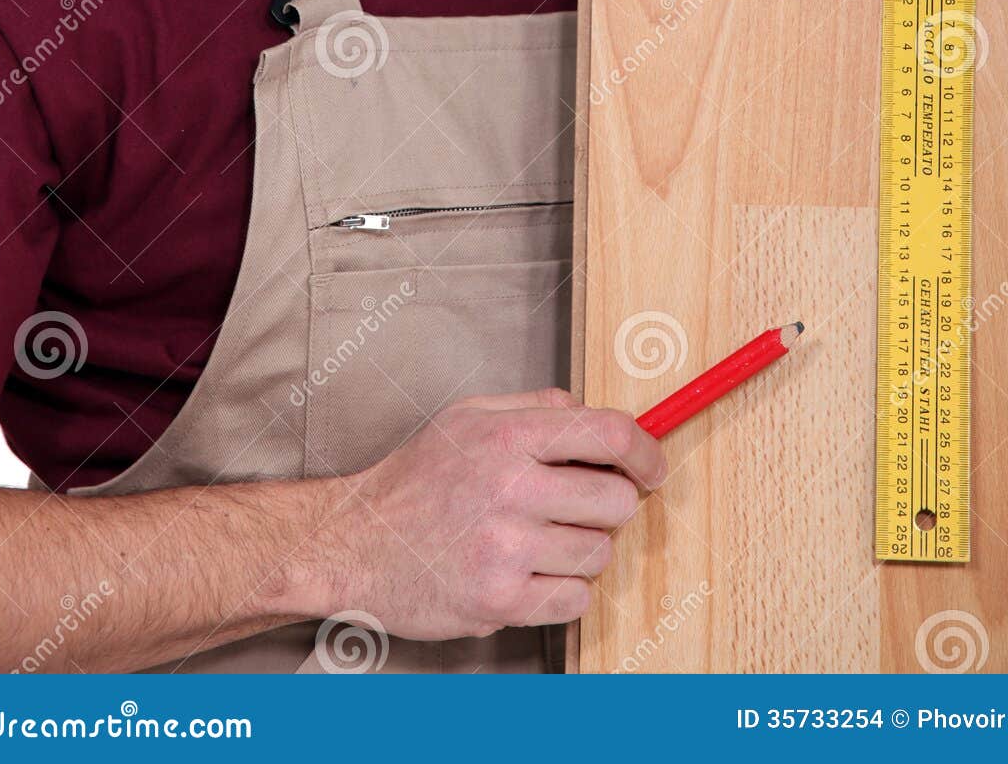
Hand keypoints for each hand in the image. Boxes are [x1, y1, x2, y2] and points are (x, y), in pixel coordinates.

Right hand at [300, 387, 664, 640]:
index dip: (646, 452)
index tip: (652, 468)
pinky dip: (562, 592)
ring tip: (539, 542)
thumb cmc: (414, 480)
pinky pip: (574, 601)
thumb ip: (534, 407)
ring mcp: (506, 548)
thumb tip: (591, 414)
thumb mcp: (467, 416)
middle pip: (616, 500)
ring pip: (599, 554)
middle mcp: (511, 487)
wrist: (355, 542)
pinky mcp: (499, 601)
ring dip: (581, 551)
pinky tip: (529, 575)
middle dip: (608, 506)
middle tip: (577, 508)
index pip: (610, 433)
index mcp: (508, 435)